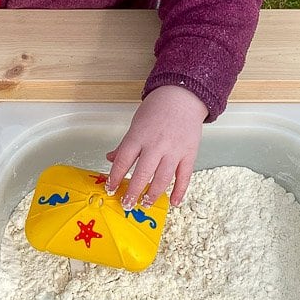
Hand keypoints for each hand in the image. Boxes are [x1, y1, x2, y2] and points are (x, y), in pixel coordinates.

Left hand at [105, 85, 207, 207]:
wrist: (183, 96)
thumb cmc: (157, 108)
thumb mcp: (136, 124)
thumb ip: (125, 145)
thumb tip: (110, 159)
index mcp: (139, 136)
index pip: (123, 161)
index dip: (115, 177)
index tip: (110, 189)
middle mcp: (156, 145)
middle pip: (142, 174)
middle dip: (132, 192)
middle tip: (127, 203)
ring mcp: (174, 150)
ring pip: (162, 179)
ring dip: (152, 194)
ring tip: (145, 203)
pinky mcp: (189, 154)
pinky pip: (184, 177)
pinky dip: (179, 191)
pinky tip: (173, 202)